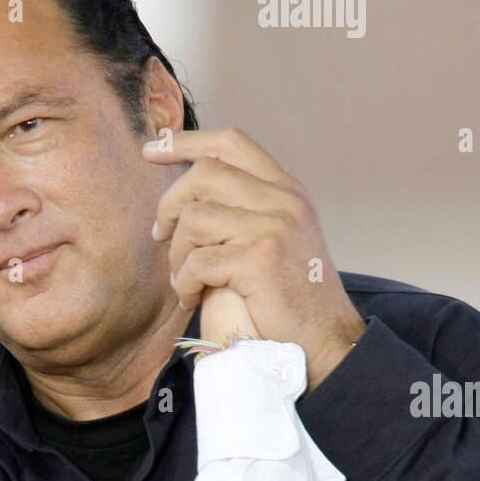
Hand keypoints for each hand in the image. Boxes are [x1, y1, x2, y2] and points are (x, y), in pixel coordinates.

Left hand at [143, 127, 366, 389]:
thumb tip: (194, 199)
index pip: (230, 144)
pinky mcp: (259, 260)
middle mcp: (281, 199)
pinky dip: (185, 283)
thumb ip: (248, 211)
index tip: (152, 149)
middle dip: (169, 205)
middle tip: (159, 235)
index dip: (186, 143)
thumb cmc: (294, 297)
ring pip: (194, 219)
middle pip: (203, 175)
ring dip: (176, 254)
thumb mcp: (280, 239)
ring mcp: (272, 227)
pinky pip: (198, 261)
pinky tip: (191, 298)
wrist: (328, 337)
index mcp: (285, 189)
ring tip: (182, 280)